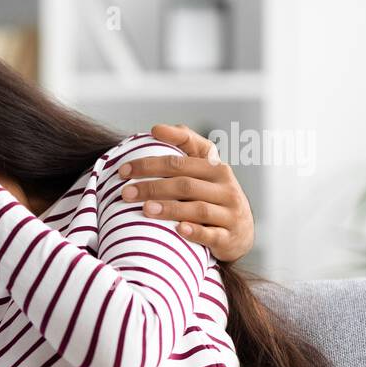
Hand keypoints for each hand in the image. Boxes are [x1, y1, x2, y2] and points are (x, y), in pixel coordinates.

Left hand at [118, 124, 254, 261]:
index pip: (179, 161)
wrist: (241, 232)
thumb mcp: (205, 170)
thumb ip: (185, 146)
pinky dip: (195, 231)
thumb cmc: (213, 195)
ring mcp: (229, 213)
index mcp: (215, 168)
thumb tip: (157, 129)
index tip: (124, 168)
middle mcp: (225, 188)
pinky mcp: (229, 237)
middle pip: (185, 184)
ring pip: (198, 208)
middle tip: (125, 192)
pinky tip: (178, 229)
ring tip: (145, 209)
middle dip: (152, 186)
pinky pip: (211, 234)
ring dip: (170, 208)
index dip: (151, 163)